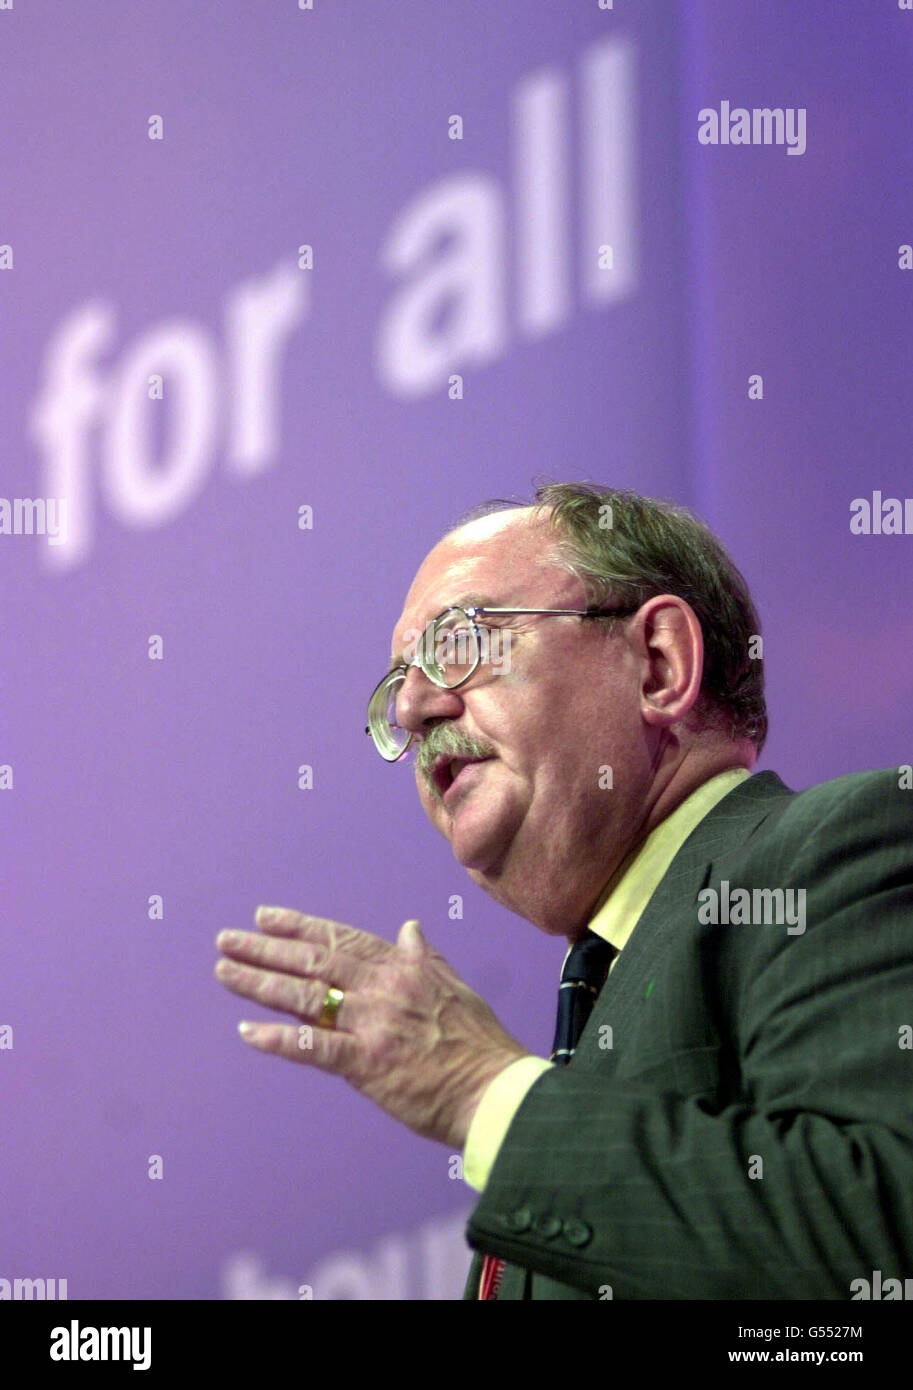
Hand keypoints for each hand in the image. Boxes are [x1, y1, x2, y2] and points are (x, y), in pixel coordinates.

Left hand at [214, 906, 531, 1149]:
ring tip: (225, 973)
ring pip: (306, 997)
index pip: (340, 939)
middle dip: (265, 948)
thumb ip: (423, 957)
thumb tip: (409, 927)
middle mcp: (382, 989)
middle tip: (226, 939)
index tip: (265, 917)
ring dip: (260, 983)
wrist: (496, 1089)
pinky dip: (279, 1040)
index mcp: (402, 967)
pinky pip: (314, 1049)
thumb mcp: (455, 985)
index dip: (299, 926)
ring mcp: (372, 1025)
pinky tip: (248, 1032)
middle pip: (313, 961)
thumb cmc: (479, 1043)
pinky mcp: (367, 1063)